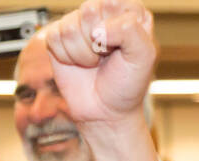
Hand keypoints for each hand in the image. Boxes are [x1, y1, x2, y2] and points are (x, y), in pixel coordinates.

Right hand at [40, 0, 157, 127]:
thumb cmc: (127, 83)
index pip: (113, 2)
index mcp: (128, 10)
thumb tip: (96, 29)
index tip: (121, 49)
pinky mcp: (58, 36)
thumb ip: (130, 30)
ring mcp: (79, 23)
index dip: (115, 29)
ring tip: (93, 63)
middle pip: (89, 9)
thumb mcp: (144, 56)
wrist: (105, 111)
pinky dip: (67, 57)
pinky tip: (78, 64)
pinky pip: (54, 37)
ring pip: (70, 26)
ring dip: (83, 54)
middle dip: (97, 42)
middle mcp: (102, 12)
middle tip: (106, 56)